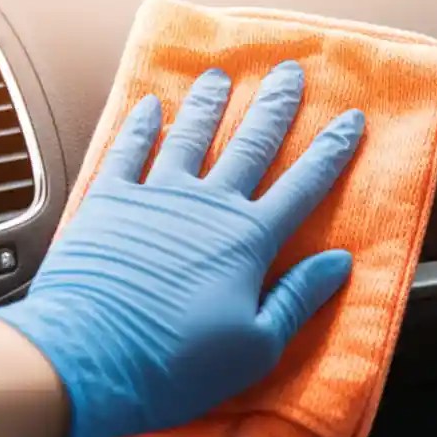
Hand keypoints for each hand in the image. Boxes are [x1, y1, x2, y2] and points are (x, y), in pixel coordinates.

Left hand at [0, 61, 364, 436]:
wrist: (87, 357)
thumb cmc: (174, 363)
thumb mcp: (256, 346)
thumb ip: (298, 297)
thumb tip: (338, 263)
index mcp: (248, 240)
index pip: (302, 186)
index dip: (330, 151)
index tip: (349, 120)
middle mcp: (207, 206)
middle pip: (251, 145)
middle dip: (274, 107)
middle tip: (288, 73)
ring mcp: (156, 197)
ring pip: (191, 137)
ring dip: (209, 104)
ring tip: (221, 77)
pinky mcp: (110, 202)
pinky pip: (129, 151)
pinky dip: (142, 126)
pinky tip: (151, 106)